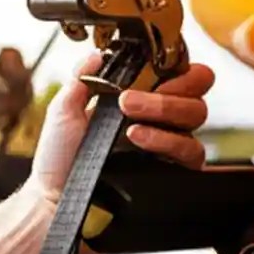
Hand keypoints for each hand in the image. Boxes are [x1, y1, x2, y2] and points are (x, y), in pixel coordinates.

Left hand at [28, 53, 214, 205]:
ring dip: (162, 110)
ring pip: (196, 114)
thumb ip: (81, 77)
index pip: (177, 70)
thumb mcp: (63, 111)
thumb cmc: (60, 160)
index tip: (148, 67)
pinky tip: (138, 138)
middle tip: (129, 99)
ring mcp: (169, 143)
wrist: (57, 199)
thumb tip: (97, 53)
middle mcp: (160, 117)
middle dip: (165, 89)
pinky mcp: (174, 170)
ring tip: (128, 123)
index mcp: (139, 96)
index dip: (173, 64)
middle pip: (195, 88)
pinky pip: (192, 151)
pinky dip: (165, 140)